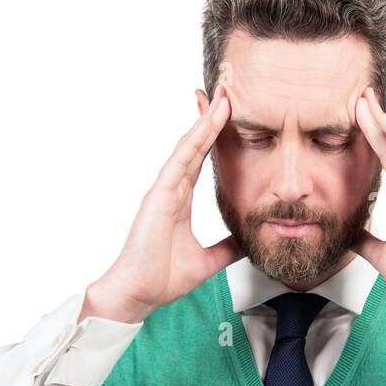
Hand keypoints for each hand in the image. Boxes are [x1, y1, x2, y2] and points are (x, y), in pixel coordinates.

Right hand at [80, 86, 244, 323]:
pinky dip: (195, 140)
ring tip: (225, 97)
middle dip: (211, 117)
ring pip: (188, 146)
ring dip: (206, 120)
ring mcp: (163, 190)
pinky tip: (208, 122)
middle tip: (229, 90)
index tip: (230, 112)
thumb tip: (247, 242)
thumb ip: (226, 249)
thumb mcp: (207, 261)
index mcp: (180, 200)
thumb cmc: (161, 279)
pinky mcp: (158, 196)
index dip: (215, 134)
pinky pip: (180, 161)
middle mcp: (171, 189)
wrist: (138, 295)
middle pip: (195, 144)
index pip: (201, 158)